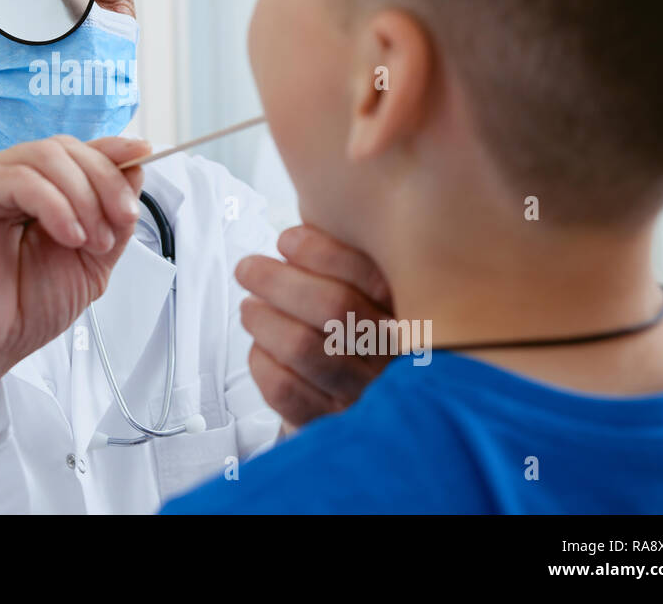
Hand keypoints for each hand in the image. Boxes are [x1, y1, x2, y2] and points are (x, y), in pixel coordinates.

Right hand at [0, 134, 149, 436]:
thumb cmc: (25, 307)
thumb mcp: (91, 261)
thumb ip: (113, 218)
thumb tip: (135, 169)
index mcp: (41, 190)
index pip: (79, 152)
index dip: (112, 150)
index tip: (144, 153)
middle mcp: (13, 177)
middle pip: (67, 149)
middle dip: (105, 182)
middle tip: (121, 222)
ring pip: (48, 157)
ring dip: (84, 197)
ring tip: (90, 241)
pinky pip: (22, 179)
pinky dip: (56, 205)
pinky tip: (68, 236)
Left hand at [236, 225, 392, 434]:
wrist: (382, 419)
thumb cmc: (367, 345)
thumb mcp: (379, 302)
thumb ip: (352, 270)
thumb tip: (296, 238)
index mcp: (413, 315)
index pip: (369, 275)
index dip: (319, 251)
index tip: (288, 240)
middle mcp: (397, 357)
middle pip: (332, 306)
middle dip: (277, 280)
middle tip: (249, 268)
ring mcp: (368, 395)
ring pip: (303, 346)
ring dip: (264, 319)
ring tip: (250, 308)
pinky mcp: (335, 424)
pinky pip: (285, 389)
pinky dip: (261, 362)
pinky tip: (259, 349)